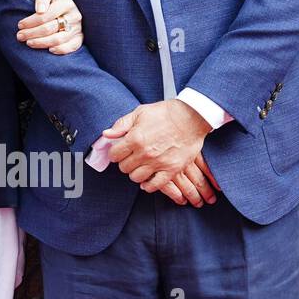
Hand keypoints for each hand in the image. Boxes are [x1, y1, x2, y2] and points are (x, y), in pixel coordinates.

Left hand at [15, 0, 82, 53]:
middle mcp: (74, 16)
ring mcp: (78, 28)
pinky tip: (50, 50)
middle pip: (50, 29)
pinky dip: (61, 50)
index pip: (45, 16)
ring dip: (42, 43)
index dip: (31, 22)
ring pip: (58, 39)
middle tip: (20, 36)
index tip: (20, 25)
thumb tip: (39, 11)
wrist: (70, 4)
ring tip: (29, 43)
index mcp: (66, 3)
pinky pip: (72, 46)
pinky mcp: (80, 37)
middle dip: (32, 33)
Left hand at [103, 99, 219, 206]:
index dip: (115, 153)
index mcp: (135, 138)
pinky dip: (149, 185)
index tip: (120, 151)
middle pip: (124, 168)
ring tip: (141, 166)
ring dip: (136, 173)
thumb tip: (106, 134)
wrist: (192, 117)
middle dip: (125, 162)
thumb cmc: (166, 113)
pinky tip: (148, 179)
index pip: (114, 155)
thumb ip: (121, 125)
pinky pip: (154, 186)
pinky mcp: (171, 169)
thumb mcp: (140, 112)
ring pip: (136, 178)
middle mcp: (145, 153)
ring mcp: (158, 163)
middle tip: (132, 157)